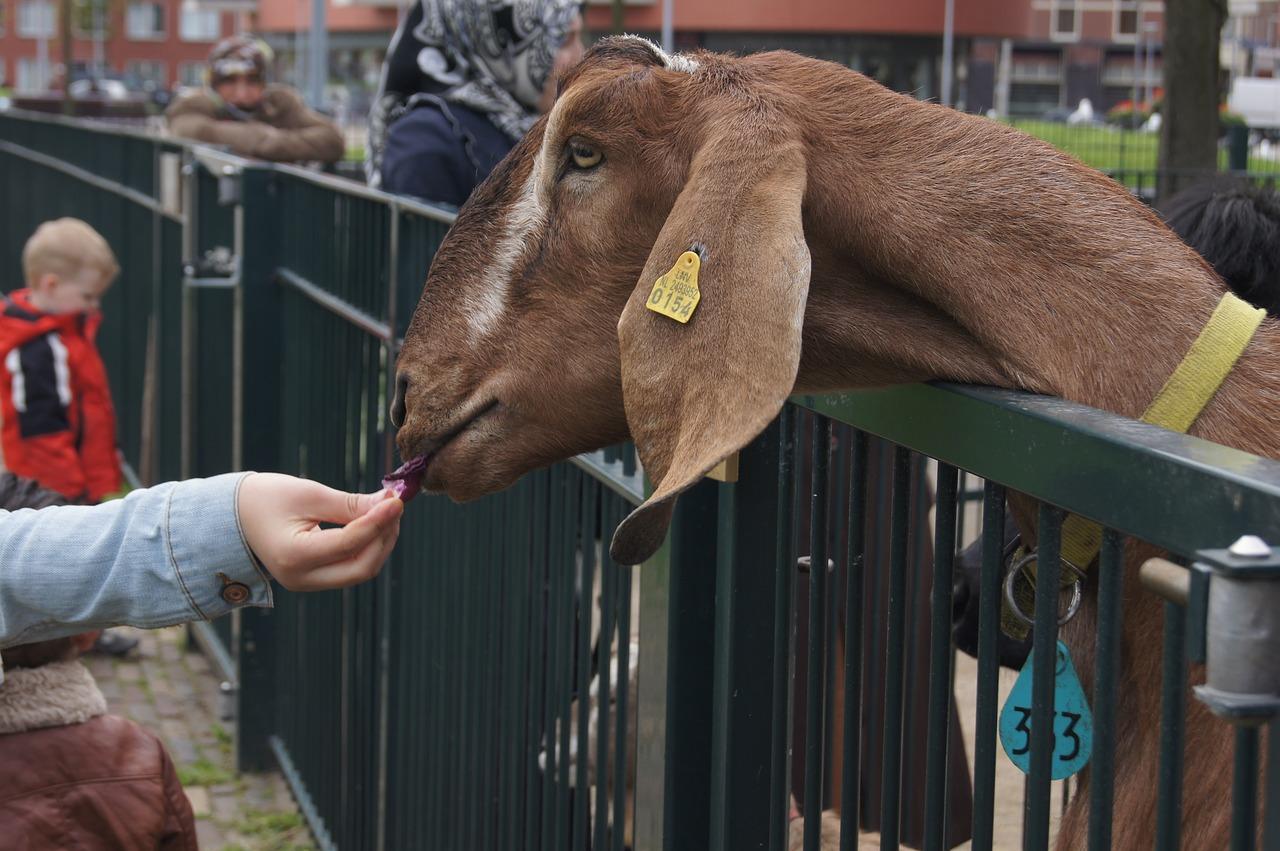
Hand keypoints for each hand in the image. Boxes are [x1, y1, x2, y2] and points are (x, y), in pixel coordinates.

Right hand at [236, 473, 403, 590]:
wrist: (233, 516)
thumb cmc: (265, 498)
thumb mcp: (308, 494)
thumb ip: (350, 504)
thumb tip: (390, 503)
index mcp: (294, 556)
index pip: (350, 544)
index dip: (379, 521)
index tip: (397, 499)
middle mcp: (302, 578)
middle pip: (361, 568)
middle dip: (384, 537)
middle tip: (395, 506)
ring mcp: (308, 583)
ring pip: (360, 571)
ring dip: (380, 542)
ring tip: (386, 511)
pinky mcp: (314, 579)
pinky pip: (350, 568)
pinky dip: (367, 547)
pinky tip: (374, 523)